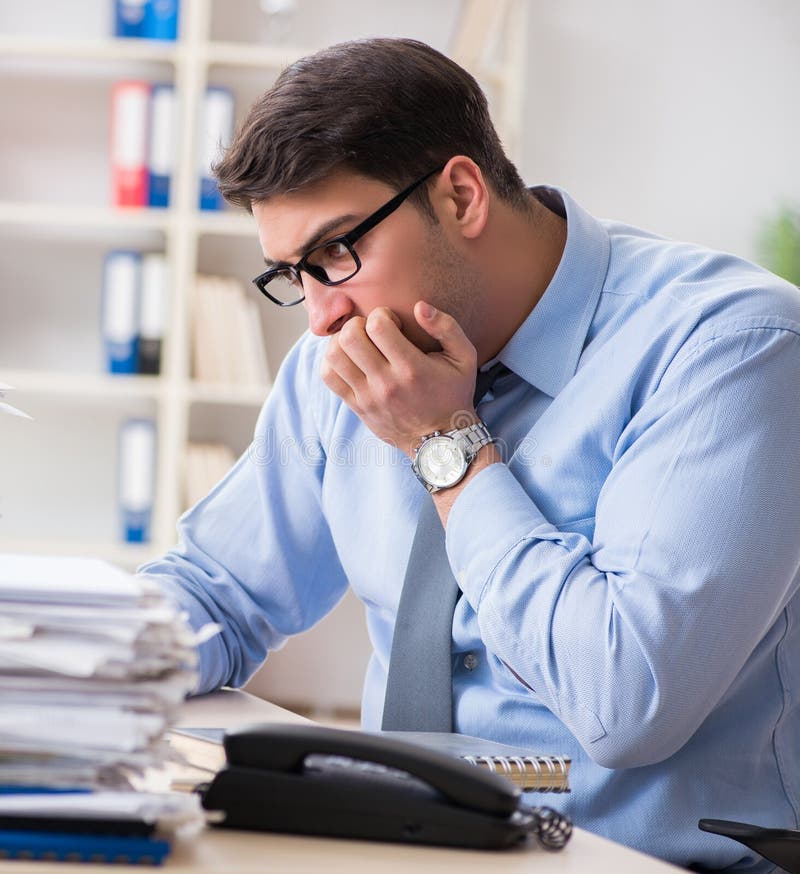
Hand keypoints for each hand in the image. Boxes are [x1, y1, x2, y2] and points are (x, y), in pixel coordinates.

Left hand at [321, 301, 477, 454]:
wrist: (441, 441)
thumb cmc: (453, 394)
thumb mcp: (464, 358)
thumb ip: (447, 327)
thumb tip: (419, 307)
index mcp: (412, 368)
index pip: (377, 326)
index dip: (382, 314)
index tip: (393, 322)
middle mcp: (386, 383)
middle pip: (350, 337)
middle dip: (358, 323)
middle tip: (372, 330)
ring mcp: (368, 397)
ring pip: (334, 356)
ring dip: (342, 341)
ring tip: (359, 343)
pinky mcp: (357, 407)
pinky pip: (329, 377)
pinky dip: (333, 361)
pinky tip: (350, 359)